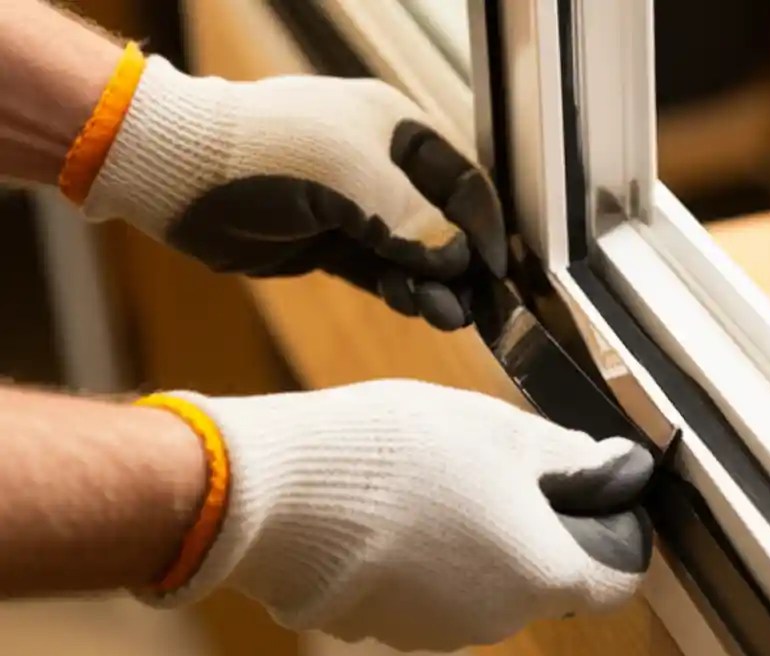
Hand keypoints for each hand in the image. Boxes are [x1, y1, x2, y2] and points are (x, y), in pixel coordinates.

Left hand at [80, 57, 502, 329]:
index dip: (482, 225)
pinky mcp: (325, 244)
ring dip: (431, 286)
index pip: (461, 181)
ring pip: (408, 254)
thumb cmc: (269, 151)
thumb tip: (457, 263)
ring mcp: (350, 207)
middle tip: (477, 304)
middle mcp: (378, 168)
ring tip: (448, 316)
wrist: (179, 170)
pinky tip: (419, 310)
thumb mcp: (356, 182)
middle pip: (439, 223)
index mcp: (394, 130)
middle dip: (459, 265)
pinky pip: (376, 271)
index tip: (495, 267)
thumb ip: (414, 226)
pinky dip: (399, 292)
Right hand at [146, 381, 654, 651]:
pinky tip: (389, 510)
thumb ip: (569, 455)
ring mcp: (433, 632)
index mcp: (542, 575)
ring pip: (481, 585)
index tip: (590, 495)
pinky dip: (420, 559)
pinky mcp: (378, 629)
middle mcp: (497, 621)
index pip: (617, 579)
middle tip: (497, 466)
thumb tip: (615, 466)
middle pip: (544, 578)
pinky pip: (422, 593)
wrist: (278, 491)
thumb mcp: (502, 429)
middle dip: (533, 526)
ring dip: (473, 541)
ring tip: (433, 479)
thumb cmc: (399, 453)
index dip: (613, 533)